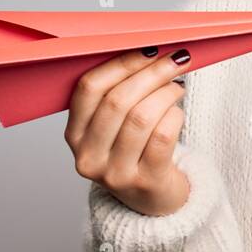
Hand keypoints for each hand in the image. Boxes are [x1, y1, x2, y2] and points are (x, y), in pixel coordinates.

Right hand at [64, 48, 191, 215]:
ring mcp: (115, 173)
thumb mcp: (112, 129)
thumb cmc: (135, 154)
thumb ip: (118, 95)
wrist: (153, 202)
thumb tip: (146, 51)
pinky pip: (163, 136)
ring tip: (177, 87)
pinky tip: (177, 111)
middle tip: (174, 60)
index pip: (89, 88)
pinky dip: (174, 115)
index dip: (121, 64)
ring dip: (165, 93)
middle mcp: (88, 156)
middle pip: (117, 101)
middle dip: (150, 73)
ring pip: (141, 117)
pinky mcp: (145, 182)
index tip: (148, 49)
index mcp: (74, 135)